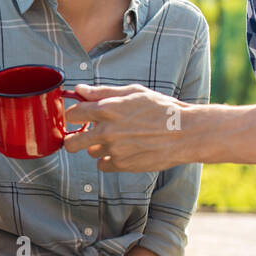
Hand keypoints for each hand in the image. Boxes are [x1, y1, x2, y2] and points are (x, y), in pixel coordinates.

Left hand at [63, 84, 193, 171]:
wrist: (185, 132)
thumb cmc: (162, 109)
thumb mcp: (134, 92)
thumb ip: (103, 92)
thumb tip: (79, 90)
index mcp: (106, 109)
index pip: (72, 115)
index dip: (73, 116)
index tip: (78, 117)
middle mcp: (106, 131)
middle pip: (71, 143)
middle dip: (73, 139)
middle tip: (83, 136)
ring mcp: (113, 150)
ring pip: (91, 152)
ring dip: (99, 147)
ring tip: (118, 139)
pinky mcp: (122, 165)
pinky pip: (104, 165)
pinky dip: (110, 160)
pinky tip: (124, 151)